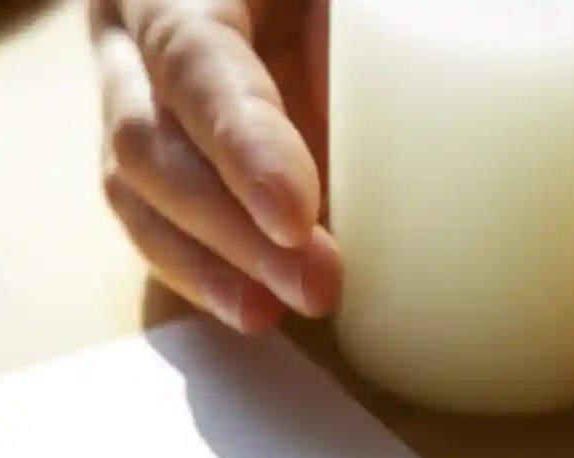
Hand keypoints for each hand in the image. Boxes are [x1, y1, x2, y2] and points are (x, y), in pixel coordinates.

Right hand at [91, 0, 337, 332]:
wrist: (300, 8)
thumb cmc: (335, 1)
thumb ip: (365, 27)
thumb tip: (442, 56)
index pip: (191, 60)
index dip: (239, 144)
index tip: (295, 217)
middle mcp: (133, 38)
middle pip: (148, 145)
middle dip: (229, 230)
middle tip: (315, 284)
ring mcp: (132, 100)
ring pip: (136, 196)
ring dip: (209, 266)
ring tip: (272, 311)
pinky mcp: (154, 159)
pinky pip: (156, 224)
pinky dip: (205, 272)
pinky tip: (253, 307)